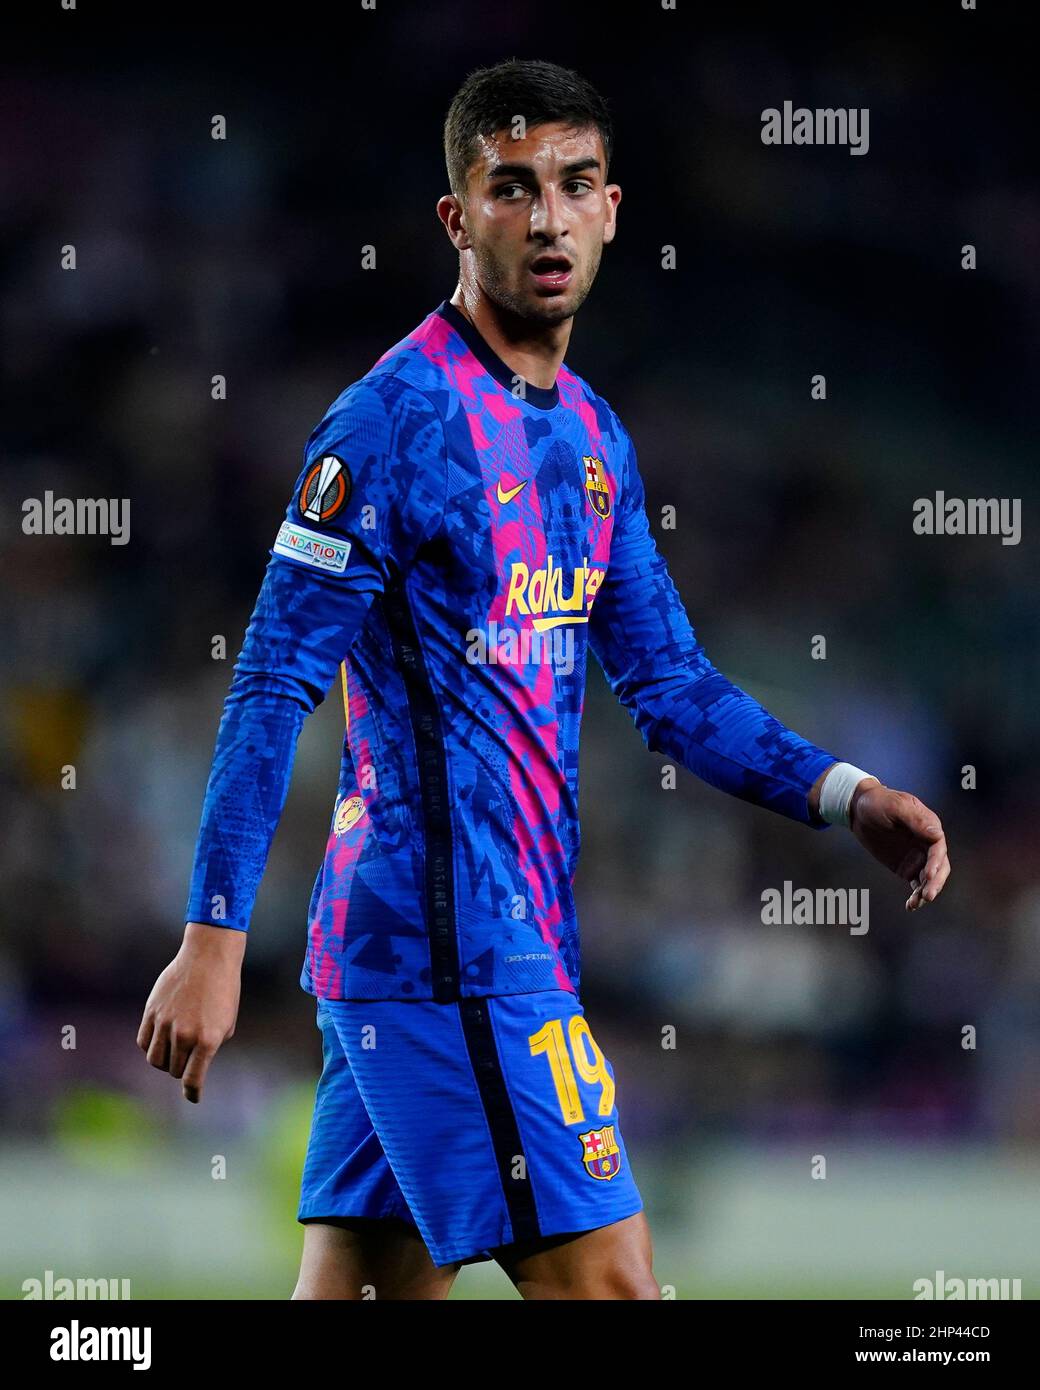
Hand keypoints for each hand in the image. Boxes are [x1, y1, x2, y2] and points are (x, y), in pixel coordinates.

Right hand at [137, 922, 244, 1102]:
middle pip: (174, 1070)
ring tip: (174, 1052)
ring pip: (155, 1060)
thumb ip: (211, 1046)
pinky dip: (151, 1046)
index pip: (193, 1079)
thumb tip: (195, 1065)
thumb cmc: (224, 990)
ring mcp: (165, 1023)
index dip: (192, 1092)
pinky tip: (161, 1040)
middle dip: (182, 1070)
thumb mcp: (227, 1022)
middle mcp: (184, 1034)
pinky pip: (144, 1042)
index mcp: (208, 1039)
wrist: (209, 956)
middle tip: (188, 1063)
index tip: (193, 1097)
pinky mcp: (151, 1011)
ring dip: (165, 1062)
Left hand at [847, 780, 949, 910]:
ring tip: (916, 903)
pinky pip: (915, 884)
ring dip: (926, 892)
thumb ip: (915, 819)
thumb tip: (937, 834)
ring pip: (929, 879)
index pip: (938, 847)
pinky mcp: (907, 867)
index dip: (936, 862)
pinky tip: (911, 905)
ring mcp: (918, 857)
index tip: (928, 875)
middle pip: (939, 866)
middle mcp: (927, 843)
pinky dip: (916, 895)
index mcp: (929, 826)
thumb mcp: (895, 806)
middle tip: (927, 895)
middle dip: (935, 882)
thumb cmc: (879, 802)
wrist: (859, 809)